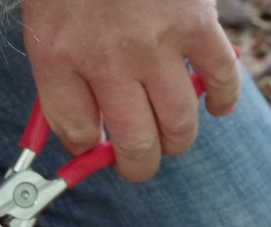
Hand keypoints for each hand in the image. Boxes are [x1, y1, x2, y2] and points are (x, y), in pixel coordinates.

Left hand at [21, 0, 240, 182]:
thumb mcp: (47, 13)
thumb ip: (63, 60)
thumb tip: (84, 119)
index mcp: (57, 52)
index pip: (73, 132)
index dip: (85, 150)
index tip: (94, 148)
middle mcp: (106, 58)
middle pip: (132, 145)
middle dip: (137, 166)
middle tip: (139, 162)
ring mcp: (155, 43)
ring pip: (178, 126)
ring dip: (177, 140)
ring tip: (172, 133)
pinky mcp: (197, 24)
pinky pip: (221, 80)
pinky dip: (223, 101)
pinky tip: (217, 106)